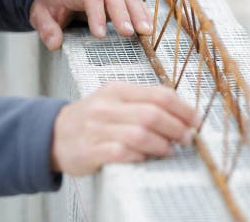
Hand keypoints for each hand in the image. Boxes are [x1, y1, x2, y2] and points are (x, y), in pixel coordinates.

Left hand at [29, 0, 152, 49]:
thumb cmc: (50, 4)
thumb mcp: (39, 14)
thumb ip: (46, 28)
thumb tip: (54, 44)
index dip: (96, 14)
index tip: (99, 35)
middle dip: (122, 14)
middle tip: (129, 33)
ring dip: (138, 14)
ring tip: (145, 33)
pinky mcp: (118, 1)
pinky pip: (134, 3)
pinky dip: (143, 14)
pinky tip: (148, 29)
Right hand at [50, 82, 199, 174]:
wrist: (54, 133)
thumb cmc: (92, 118)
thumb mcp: (114, 100)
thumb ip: (143, 102)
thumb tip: (183, 115)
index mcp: (116, 90)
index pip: (158, 94)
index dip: (183, 109)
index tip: (195, 120)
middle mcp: (106, 107)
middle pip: (152, 115)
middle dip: (177, 129)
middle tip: (187, 138)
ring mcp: (96, 129)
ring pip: (139, 135)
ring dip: (161, 145)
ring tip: (169, 150)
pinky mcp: (89, 150)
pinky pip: (122, 153)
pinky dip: (139, 157)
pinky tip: (144, 158)